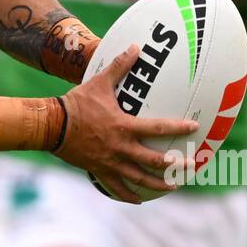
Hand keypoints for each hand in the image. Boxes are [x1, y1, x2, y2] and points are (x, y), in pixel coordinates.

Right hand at [55, 44, 199, 204]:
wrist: (52, 125)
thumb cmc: (77, 103)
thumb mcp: (99, 82)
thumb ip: (120, 66)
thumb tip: (136, 47)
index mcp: (124, 126)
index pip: (158, 128)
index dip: (178, 127)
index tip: (194, 127)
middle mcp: (121, 147)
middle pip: (153, 160)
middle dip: (175, 164)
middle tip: (191, 165)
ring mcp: (110, 161)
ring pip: (138, 178)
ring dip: (158, 183)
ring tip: (173, 186)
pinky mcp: (99, 170)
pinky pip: (116, 187)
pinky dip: (128, 195)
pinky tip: (138, 200)